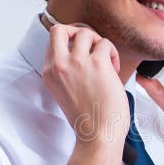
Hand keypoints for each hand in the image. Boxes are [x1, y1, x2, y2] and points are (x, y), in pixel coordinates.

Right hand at [42, 24, 128, 164]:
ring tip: (106, 60)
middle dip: (77, 32)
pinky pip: (105, 43)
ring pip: (86, 33)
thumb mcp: (65, 93)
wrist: (98, 135)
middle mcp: (59, 66)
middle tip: (90, 47)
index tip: (82, 56)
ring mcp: (77, 63)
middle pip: (59, 29)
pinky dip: (113, 53)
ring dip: (99, 43)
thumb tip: (83, 53)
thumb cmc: (88, 119)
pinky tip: (114, 69)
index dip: (70, 45)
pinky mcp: (97, 64)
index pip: (52, 44)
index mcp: (49, 74)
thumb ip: (67, 73)